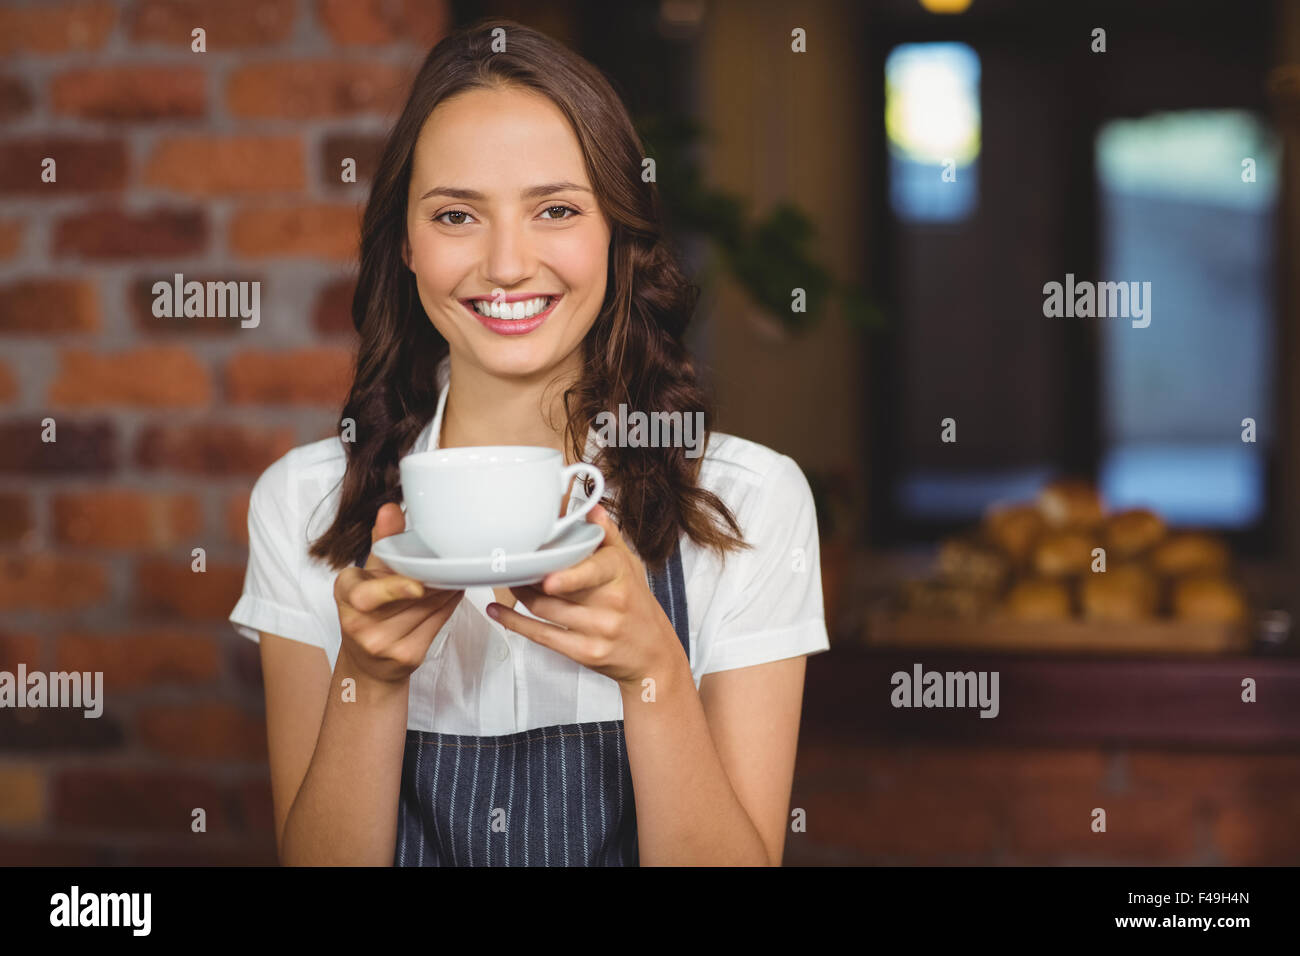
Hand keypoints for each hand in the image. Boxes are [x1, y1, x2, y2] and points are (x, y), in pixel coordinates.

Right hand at [333, 502, 463, 684]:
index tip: (417, 586)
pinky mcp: (407, 656)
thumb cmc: (368, 610)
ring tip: (449, 575)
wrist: (366, 663)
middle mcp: (359, 623)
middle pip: (410, 596)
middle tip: (448, 562)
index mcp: (346, 594)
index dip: (394, 589)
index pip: (366, 594)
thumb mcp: (367, 573)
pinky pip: (438, 623)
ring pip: (429, 608)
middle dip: (433, 578)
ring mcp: (383, 644)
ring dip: (445, 588)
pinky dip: (449, 603)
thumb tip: (391, 508)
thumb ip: (383, 541)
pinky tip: (450, 592)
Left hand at [486, 504, 683, 688]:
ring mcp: (598, 630)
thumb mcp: (631, 567)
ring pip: (544, 609)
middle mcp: (611, 603)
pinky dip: (514, 622)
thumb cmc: (638, 607)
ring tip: (509, 581)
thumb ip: (609, 537)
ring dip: (519, 594)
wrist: (654, 656)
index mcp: (620, 575)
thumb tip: (592, 510)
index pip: (592, 569)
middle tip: (511, 564)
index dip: (568, 576)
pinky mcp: (584, 653)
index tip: (546, 577)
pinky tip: (498, 612)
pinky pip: (542, 635)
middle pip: (558, 588)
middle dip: (529, 576)